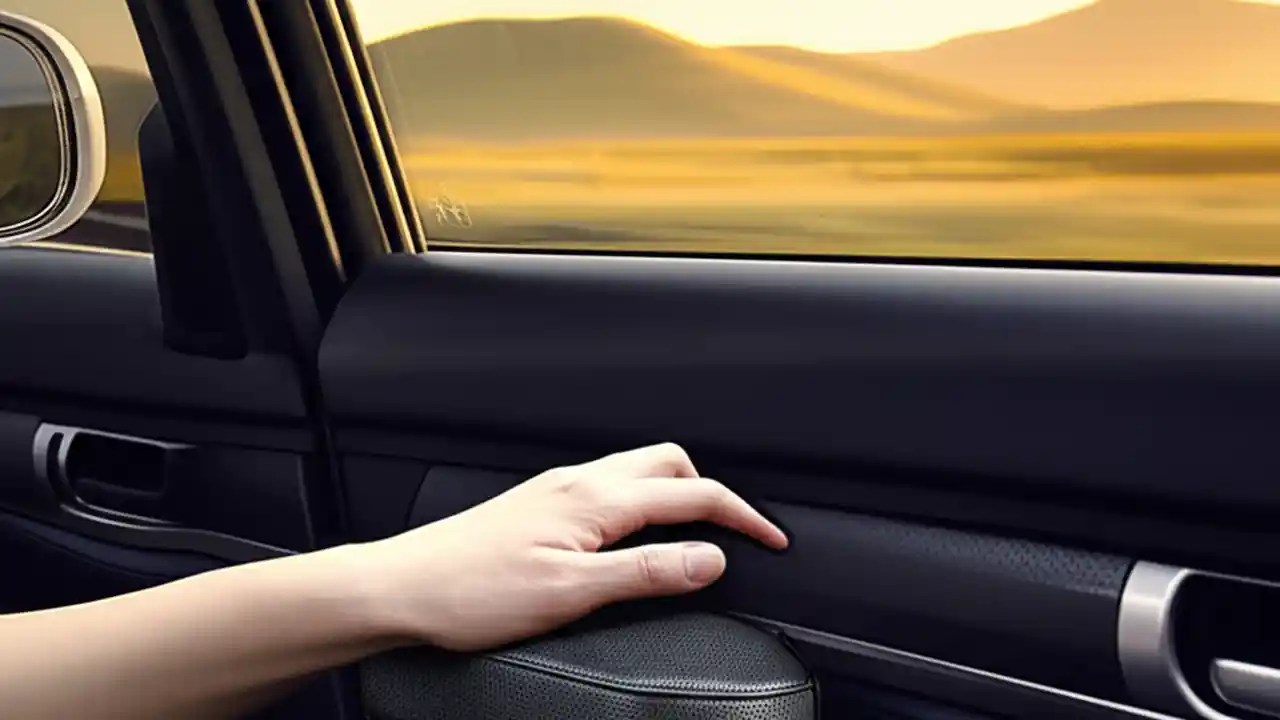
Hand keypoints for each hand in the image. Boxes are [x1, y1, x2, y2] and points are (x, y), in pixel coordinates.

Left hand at [358, 443, 787, 651]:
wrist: (402, 588)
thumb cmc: (472, 593)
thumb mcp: (571, 592)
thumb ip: (646, 573)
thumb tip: (711, 559)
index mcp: (595, 499)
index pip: (692, 494)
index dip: (743, 516)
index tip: (774, 540)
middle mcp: (578, 483)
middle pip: (669, 465)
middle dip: (713, 491)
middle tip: (737, 532)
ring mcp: (556, 490)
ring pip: (638, 472)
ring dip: (676, 493)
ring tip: (694, 533)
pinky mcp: (539, 504)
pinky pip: (609, 486)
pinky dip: (642, 502)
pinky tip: (633, 535)